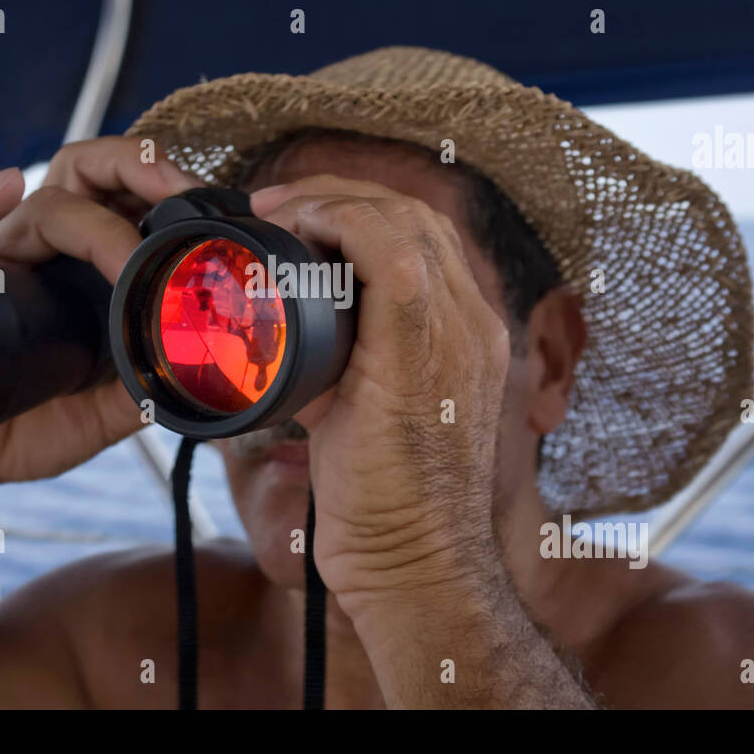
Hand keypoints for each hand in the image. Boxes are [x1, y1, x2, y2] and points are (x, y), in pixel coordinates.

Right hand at [0, 137, 197, 502]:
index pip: (127, 198)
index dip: (171, 189)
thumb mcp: (112, 408)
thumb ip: (155, 382)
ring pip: (39, 206)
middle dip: (136, 168)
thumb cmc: (29, 424)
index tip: (215, 205)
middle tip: (179, 192)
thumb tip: (210, 367)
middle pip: (85, 174)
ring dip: (89, 217)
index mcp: (88, 269)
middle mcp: (44, 253)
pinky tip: (7, 188)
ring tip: (124, 249)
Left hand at [250, 175, 510, 616]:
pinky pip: (391, 252)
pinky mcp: (424, 350)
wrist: (413, 560)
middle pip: (418, 215)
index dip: (360, 210)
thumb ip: (341, 367)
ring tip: (277, 212)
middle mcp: (476, 324)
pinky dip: (341, 222)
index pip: (425, 237)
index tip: (297, 220)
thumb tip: (285, 342)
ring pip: (407, 220)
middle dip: (341, 193)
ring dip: (333, 201)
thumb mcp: (361, 413)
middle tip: (277, 206)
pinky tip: (299, 226)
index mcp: (469, 334)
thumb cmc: (381, 500)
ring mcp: (460, 333)